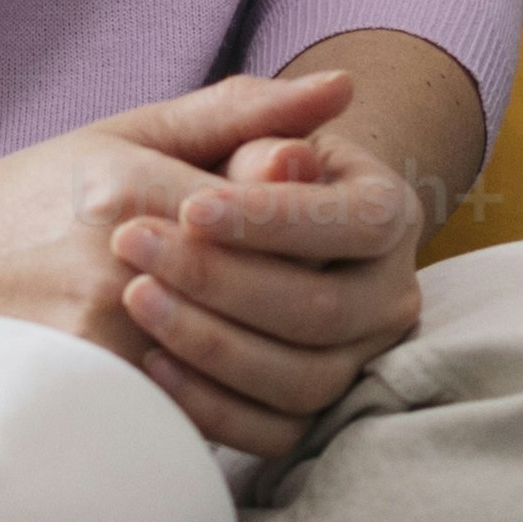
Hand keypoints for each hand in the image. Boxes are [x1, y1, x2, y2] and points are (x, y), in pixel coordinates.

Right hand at [0, 70, 420, 457]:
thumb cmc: (38, 191)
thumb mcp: (130, 132)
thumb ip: (237, 113)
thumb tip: (339, 88)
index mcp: (129, 190)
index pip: (264, 212)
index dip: (309, 221)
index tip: (327, 222)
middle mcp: (115, 266)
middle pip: (263, 288)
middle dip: (310, 284)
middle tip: (343, 284)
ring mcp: (102, 341)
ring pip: (240, 355)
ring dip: (285, 345)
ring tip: (309, 328)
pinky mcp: (94, 395)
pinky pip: (195, 408)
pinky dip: (238, 396)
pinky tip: (258, 374)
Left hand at [95, 109, 435, 467]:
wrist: (197, 236)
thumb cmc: (206, 170)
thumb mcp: (217, 133)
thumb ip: (258, 118)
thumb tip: (333, 89)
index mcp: (386, 212)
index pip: (351, 223)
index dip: (272, 220)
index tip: (189, 206)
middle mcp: (389, 293)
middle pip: (324, 310)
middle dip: (224, 282)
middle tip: (133, 247)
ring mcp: (356, 361)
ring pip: (304, 377)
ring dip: (213, 345)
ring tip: (135, 299)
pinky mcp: (313, 416)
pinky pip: (276, 432)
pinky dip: (212, 407)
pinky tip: (151, 366)